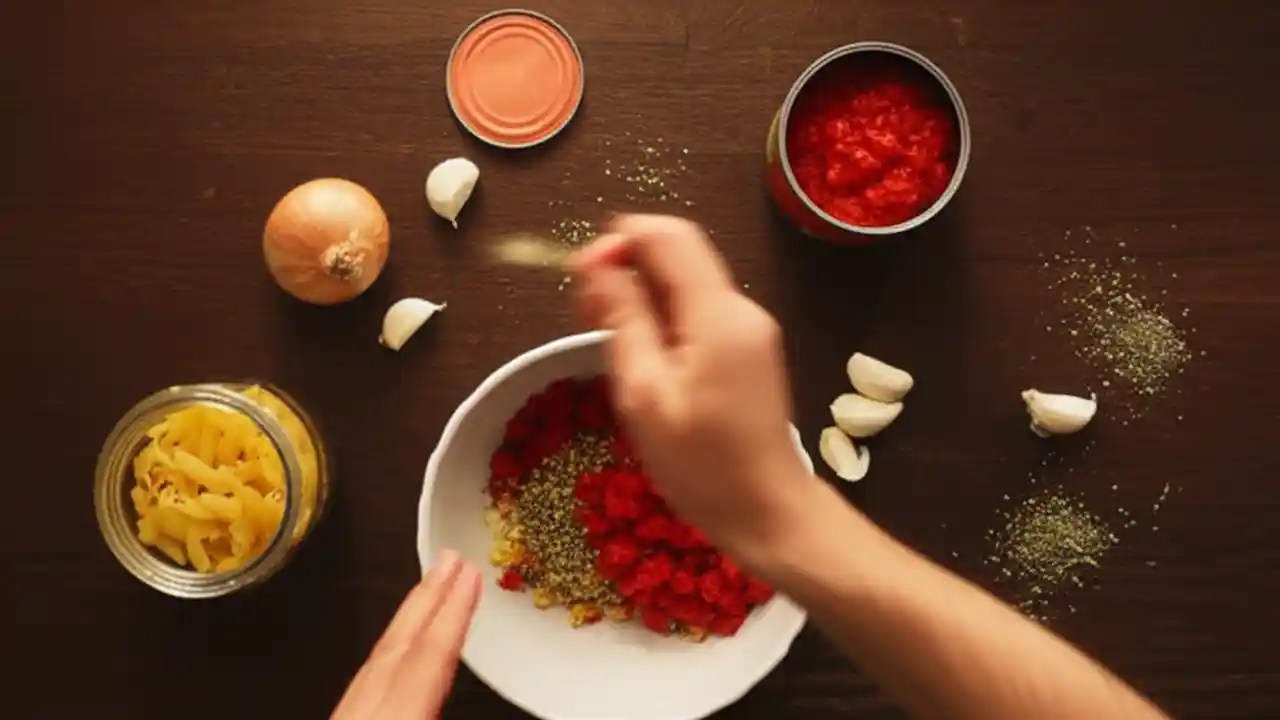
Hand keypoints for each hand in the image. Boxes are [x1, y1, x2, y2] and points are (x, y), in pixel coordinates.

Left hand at [332, 551, 481, 719]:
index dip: (452, 611)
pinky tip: (397, 650)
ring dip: (407, 620)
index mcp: (393, 716)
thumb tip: (490, 696)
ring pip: (375, 659)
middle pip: (396, 645)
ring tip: (429, 591)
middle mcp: (362, 711)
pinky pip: (365, 677)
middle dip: (427, 598)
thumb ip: (451, 705)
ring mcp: (345, 717)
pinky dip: (387, 652)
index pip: (427, 655)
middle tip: (450, 559)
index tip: (470, 572)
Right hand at [573, 214, 821, 565]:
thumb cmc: (701, 465)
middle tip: (587, 316)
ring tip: (608, 340)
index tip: (580, 278)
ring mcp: (750, 330)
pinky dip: (665, 321)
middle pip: (678, 256)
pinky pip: (700, 315)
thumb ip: (623, 319)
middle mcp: (742, 309)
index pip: (668, 236)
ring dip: (643, 298)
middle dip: (627, 269)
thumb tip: (598, 264)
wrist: (769, 514)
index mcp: (718, 314)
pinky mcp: (750, 351)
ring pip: (687, 285)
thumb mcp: (645, 394)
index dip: (618, 240)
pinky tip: (644, 359)